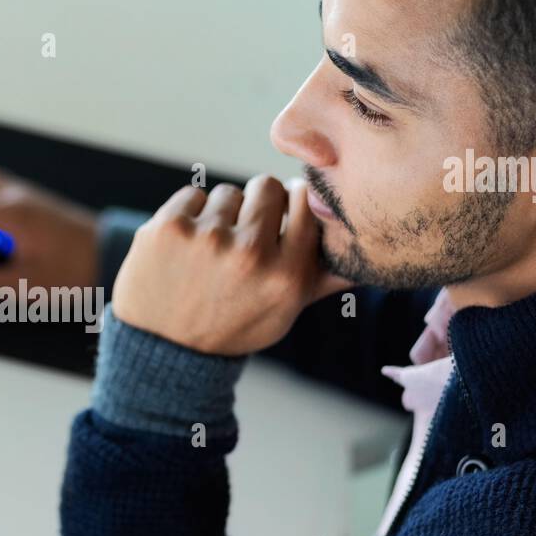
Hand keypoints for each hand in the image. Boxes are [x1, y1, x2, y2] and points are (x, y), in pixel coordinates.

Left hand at [111, 175, 351, 355]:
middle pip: (267, 186)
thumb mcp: (285, 311)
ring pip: (228, 192)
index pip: (306, 201)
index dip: (294, 203)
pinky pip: (192, 195)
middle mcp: (250, 254)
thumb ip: (325, 277)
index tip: (282, 214)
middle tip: (242, 237)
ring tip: (211, 252)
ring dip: (222, 215)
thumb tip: (370, 255)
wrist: (165, 350)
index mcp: (287, 275)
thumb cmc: (232, 326)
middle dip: (257, 207)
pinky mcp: (168, 228)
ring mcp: (206, 238)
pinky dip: (190, 215)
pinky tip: (185, 248)